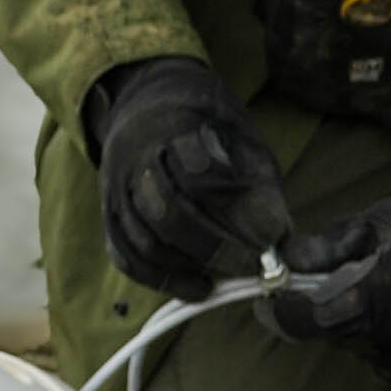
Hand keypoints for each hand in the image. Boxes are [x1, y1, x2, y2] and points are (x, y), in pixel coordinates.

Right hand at [88, 55, 296, 301]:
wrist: (147, 102)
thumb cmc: (208, 127)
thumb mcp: (244, 138)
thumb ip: (261, 186)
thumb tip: (280, 239)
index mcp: (175, 125)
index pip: (199, 173)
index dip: (236, 209)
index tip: (270, 232)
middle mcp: (136, 157)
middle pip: (169, 212)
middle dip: (215, 247)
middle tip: (252, 265)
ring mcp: (117, 187)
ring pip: (144, 240)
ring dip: (189, 268)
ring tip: (227, 278)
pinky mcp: (110, 214)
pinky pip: (125, 256)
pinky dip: (161, 279)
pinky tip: (198, 287)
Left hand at [256, 173, 390, 373]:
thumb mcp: (379, 221)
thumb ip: (327, 248)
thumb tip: (282, 259)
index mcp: (371, 298)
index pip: (303, 322)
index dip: (280, 311)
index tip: (272, 296)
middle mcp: (388, 338)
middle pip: (331, 335)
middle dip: (327, 308)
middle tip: (346, 275)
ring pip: (360, 347)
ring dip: (358, 323)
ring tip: (388, 286)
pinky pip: (390, 357)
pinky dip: (386, 336)